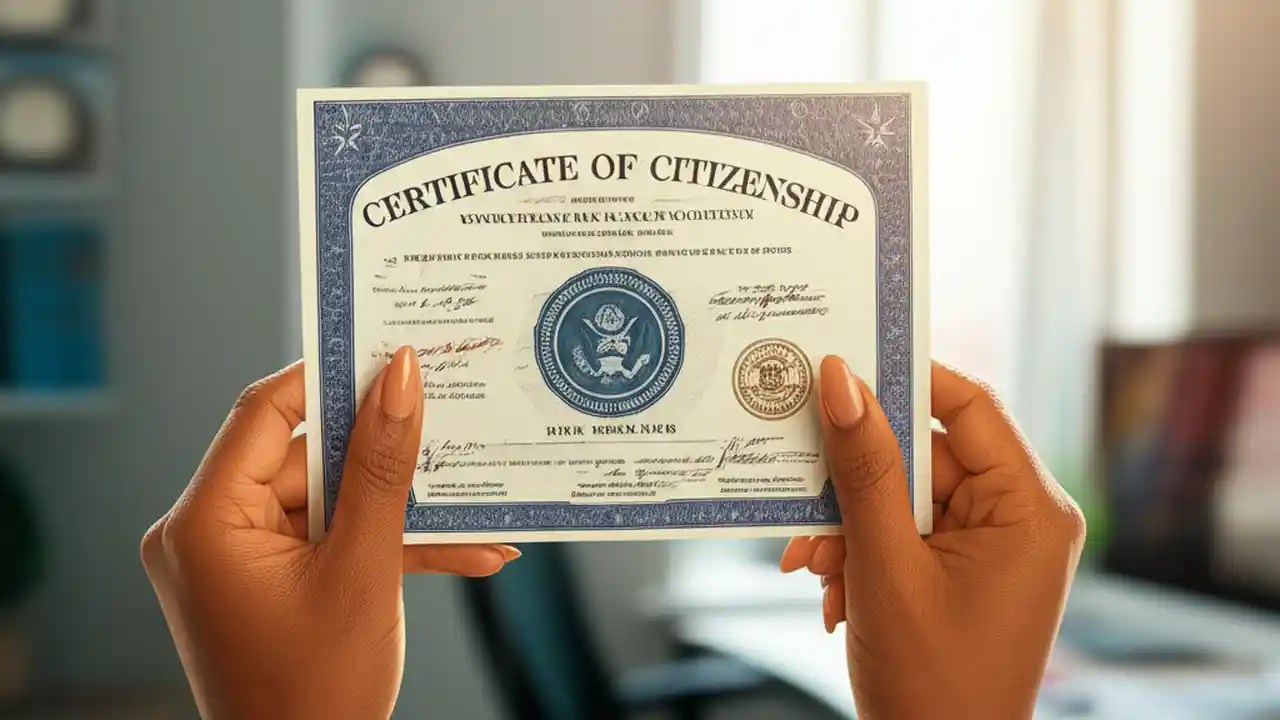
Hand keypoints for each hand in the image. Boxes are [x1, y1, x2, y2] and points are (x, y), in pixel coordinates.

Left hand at [141, 347, 518, 719]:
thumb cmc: (318, 694)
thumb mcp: (364, 569)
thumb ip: (383, 468)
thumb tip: (400, 378)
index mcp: (206, 523)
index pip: (265, 412)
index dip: (330, 377)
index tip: (392, 354)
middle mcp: (210, 533)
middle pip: (306, 456)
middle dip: (385, 453)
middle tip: (449, 422)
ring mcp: (240, 560)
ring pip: (331, 499)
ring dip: (402, 508)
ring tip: (475, 504)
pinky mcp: (270, 582)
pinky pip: (331, 540)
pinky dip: (387, 545)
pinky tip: (463, 551)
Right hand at [780, 357, 1084, 719]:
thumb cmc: (931, 682)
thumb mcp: (886, 566)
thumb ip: (864, 469)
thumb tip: (841, 381)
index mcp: (1029, 509)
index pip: (970, 405)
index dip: (905, 380)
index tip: (840, 366)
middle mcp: (1020, 519)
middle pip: (925, 453)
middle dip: (856, 481)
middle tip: (803, 493)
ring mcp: (992, 547)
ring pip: (904, 495)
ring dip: (848, 525)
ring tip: (813, 563)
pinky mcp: (963, 570)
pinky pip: (904, 531)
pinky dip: (860, 551)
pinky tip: (830, 587)